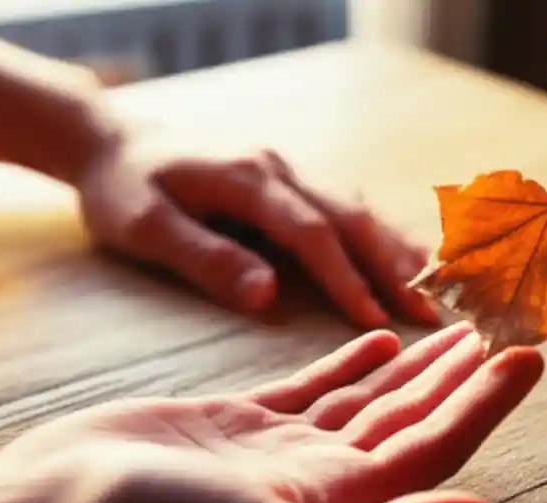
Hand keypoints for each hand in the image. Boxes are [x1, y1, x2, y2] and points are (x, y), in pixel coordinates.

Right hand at [0, 323, 542, 502]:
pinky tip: (378, 343)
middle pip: (411, 423)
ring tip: (458, 331)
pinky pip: (310, 389)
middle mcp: (320, 486)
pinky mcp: (235, 425)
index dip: (486, 406)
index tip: (529, 355)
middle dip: (462, 379)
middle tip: (508, 328)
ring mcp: (277, 454)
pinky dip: (348, 367)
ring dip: (416, 369)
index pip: (435, 451)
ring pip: (367, 403)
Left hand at [75, 138, 439, 327]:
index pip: (311, 233)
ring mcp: (287, 168)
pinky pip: (344, 205)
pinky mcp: (287, 178)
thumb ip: (206, 258)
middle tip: (431, 313)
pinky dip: (380, 234)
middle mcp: (278, 167)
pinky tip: (405, 258)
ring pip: (356, 208)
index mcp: (246, 178)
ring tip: (435, 291)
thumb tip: (267, 295)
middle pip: (350, 217)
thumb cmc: (121, 189)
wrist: (112, 138)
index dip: (346, 279)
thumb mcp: (144, 227)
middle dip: (392, 267)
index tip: (376, 320)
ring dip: (396, 250)